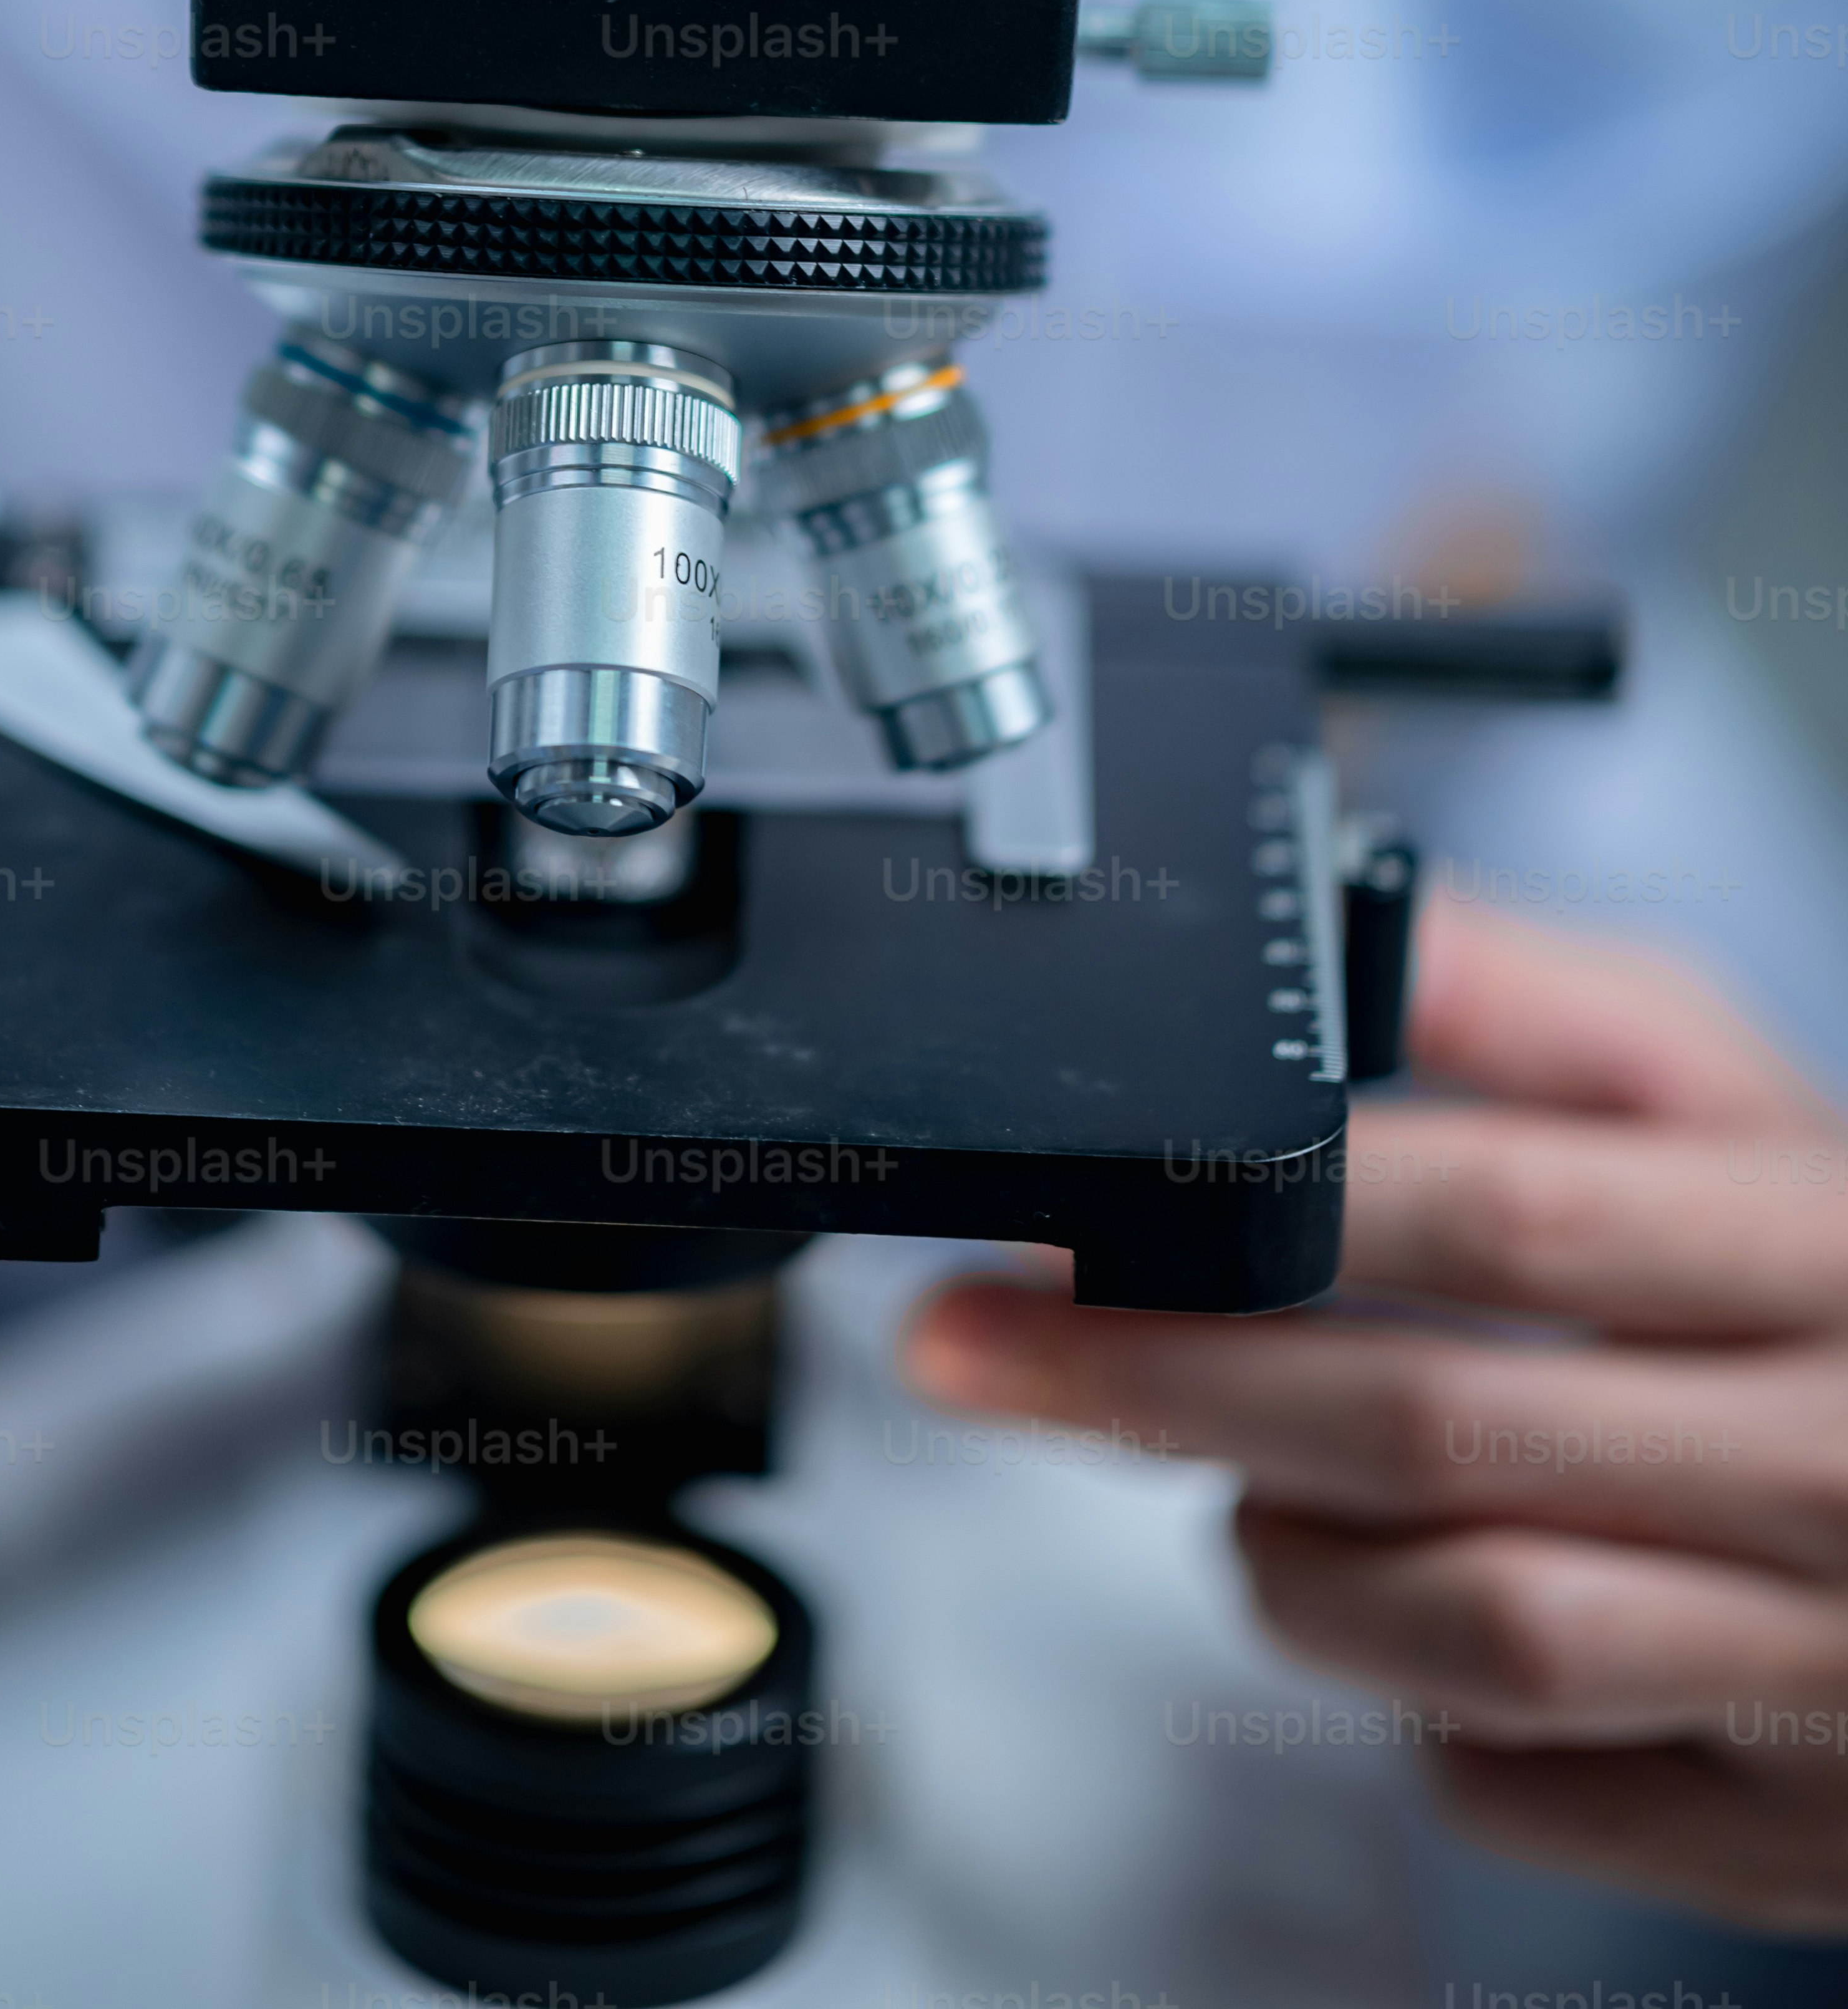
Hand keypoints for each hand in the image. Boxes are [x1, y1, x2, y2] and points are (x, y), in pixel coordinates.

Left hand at [904, 899, 1847, 1935]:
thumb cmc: (1845, 1279)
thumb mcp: (1728, 1100)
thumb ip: (1527, 1002)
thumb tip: (1322, 910)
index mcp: (1822, 1249)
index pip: (1510, 1217)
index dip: (1259, 1211)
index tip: (1059, 1220)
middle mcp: (1832, 1462)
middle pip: (1435, 1434)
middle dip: (1157, 1387)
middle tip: (981, 1352)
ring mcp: (1816, 1670)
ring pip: (1469, 1640)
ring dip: (1286, 1562)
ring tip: (1227, 1483)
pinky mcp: (1783, 1833)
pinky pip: (1526, 1792)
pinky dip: (1414, 1715)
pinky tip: (1391, 1618)